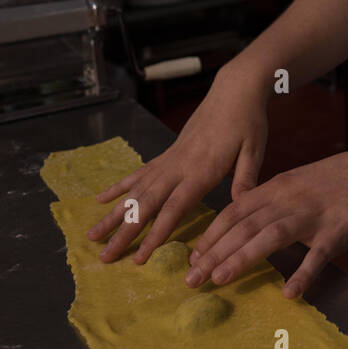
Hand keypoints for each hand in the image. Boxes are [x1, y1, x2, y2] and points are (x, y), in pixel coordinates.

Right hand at [86, 61, 268, 262]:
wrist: (233, 92)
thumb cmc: (248, 123)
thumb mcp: (254, 150)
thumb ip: (245, 179)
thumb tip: (241, 207)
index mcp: (201, 170)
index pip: (173, 208)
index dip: (155, 234)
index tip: (138, 257)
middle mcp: (179, 167)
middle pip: (146, 205)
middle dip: (124, 233)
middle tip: (104, 257)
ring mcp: (169, 160)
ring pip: (136, 191)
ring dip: (113, 214)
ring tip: (92, 235)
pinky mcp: (167, 154)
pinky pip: (138, 173)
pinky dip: (119, 187)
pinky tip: (100, 200)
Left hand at [183, 148, 347, 298]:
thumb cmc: (332, 183)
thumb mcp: (292, 183)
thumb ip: (266, 202)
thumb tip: (237, 223)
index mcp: (275, 189)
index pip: (234, 212)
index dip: (211, 235)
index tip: (192, 258)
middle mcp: (288, 201)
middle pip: (245, 227)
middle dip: (215, 253)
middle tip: (192, 279)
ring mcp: (312, 217)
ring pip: (271, 236)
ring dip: (243, 258)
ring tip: (220, 281)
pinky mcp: (336, 233)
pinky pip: (317, 255)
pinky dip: (303, 273)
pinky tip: (289, 293)